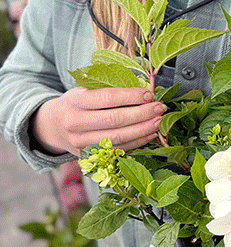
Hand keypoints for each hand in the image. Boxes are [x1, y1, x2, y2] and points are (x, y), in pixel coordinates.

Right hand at [30, 87, 166, 155]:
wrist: (54, 127)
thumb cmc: (76, 105)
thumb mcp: (84, 91)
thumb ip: (109, 90)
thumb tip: (144, 91)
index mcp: (75, 102)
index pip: (108, 98)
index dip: (131, 96)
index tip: (149, 95)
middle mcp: (75, 123)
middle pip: (115, 120)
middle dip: (142, 114)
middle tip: (160, 108)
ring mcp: (81, 142)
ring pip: (118, 138)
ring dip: (142, 130)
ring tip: (158, 122)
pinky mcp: (89, 156)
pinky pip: (118, 150)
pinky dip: (137, 142)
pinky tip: (150, 134)